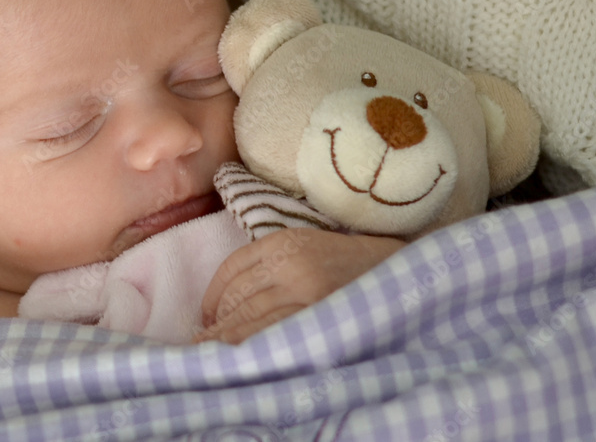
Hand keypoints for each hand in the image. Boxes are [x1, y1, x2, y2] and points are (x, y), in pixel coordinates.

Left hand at [193, 228, 404, 342]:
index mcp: (283, 242)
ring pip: (251, 317)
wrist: (392, 271)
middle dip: (217, 322)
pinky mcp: (318, 314)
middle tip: (203, 342)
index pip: (231, 268)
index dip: (213, 296)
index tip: (206, 316)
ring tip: (215, 352)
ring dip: (228, 337)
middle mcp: (291, 264)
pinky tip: (245, 354)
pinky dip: (253, 345)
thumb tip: (224, 303)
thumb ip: (267, 264)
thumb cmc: (341, 263)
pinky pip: (274, 334)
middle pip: (238, 296)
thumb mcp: (302, 247)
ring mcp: (305, 291)